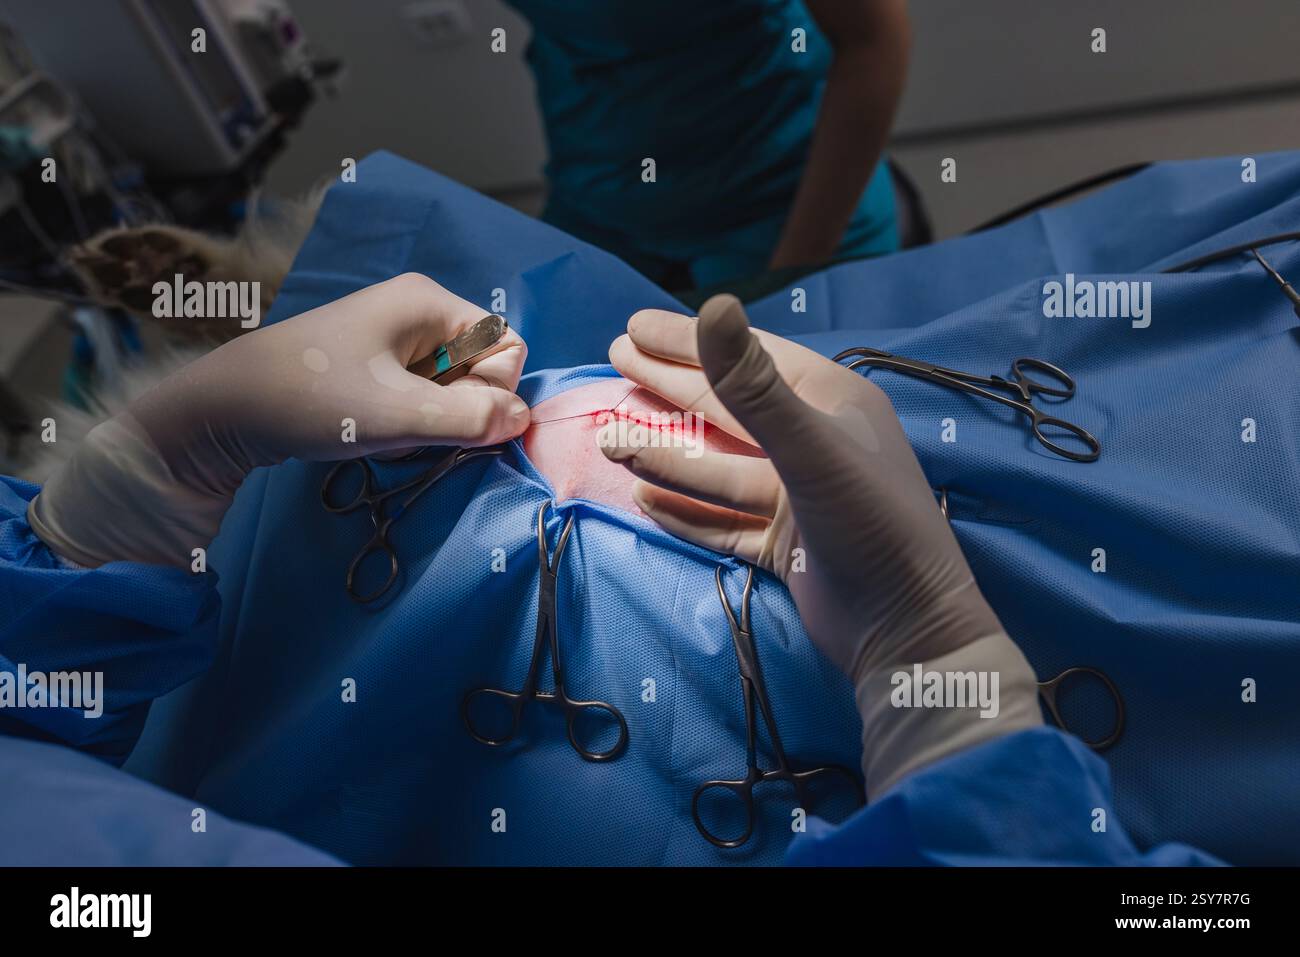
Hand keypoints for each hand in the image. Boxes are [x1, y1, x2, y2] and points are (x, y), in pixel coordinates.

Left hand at [31, 273, 528, 567]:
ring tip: (387, 431)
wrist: (223, 412)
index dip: (492, 392)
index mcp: (429, 302)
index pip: (507, 347)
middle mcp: (417, 311)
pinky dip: (409, 423)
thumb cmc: (311, 401)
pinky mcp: (375, 366)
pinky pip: (423, 397)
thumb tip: (522, 420)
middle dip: (459, 410)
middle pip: (481, 369)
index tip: (450, 419)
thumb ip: (471, 419)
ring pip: (453, 389)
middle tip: (412, 428)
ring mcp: (394, 338)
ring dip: (432, 422)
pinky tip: (374, 432)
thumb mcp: (399, 416)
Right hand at [604, 294, 995, 678]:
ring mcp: (798, 497)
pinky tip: (643, 497)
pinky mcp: (786, 545)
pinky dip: (684, 508)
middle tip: (615, 358)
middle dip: (670, 385)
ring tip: (611, 437)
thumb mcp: (809, 447)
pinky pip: (722, 520)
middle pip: (726, 407)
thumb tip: (714, 303)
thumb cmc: (869, 524)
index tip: (636, 327)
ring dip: (664, 453)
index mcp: (831, 403)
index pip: (749, 357)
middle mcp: (814, 443)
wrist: (906, 629)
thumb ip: (753, 384)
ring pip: (716, 467)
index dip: (690, 340)